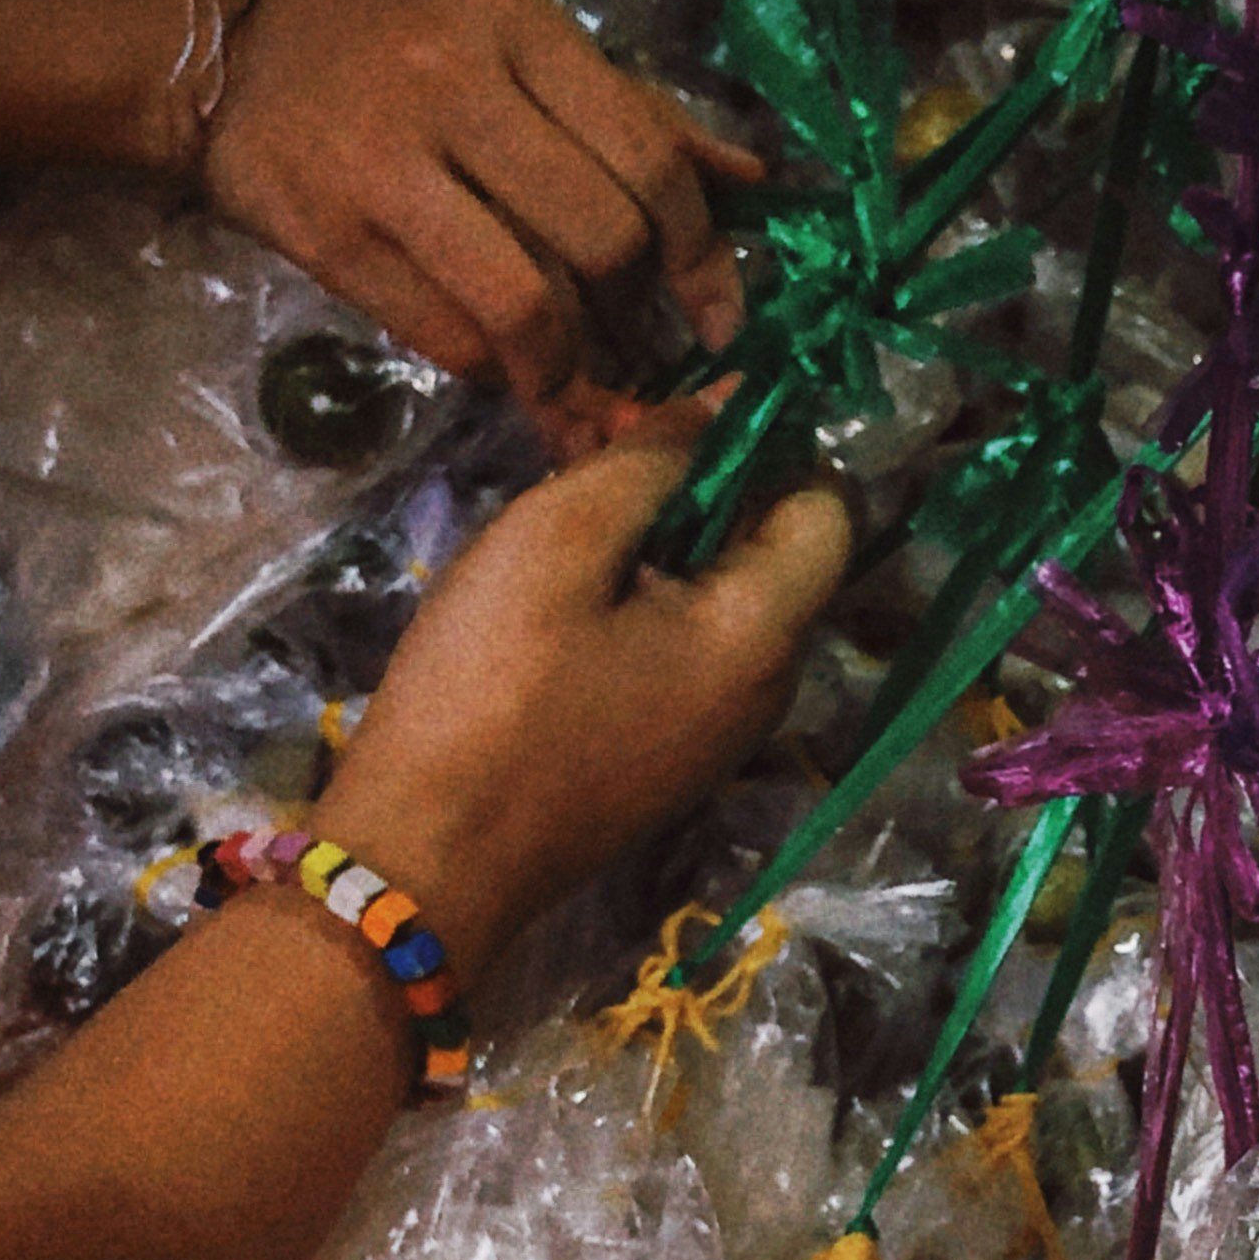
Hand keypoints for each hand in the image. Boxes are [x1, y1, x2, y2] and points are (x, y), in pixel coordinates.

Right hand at [200, 0, 758, 405]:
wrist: (210, 39)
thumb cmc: (384, 29)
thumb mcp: (509, 31)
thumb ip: (627, 106)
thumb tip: (748, 180)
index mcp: (515, 26)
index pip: (649, 158)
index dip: (705, 256)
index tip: (723, 317)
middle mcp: (454, 89)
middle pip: (601, 239)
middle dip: (641, 315)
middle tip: (646, 348)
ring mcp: (387, 167)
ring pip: (527, 303)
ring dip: (570, 367)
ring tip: (583, 383)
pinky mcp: (332, 238)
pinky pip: (447, 334)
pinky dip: (494, 367)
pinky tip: (507, 368)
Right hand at [312, 427, 852, 969]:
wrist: (430, 856)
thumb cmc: (491, 690)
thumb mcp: (558, 541)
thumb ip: (653, 461)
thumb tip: (728, 403)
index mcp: (762, 636)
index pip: (828, 509)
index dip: (773, 445)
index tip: (682, 412)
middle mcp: (768, 690)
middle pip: (779, 554)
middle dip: (711, 491)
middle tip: (605, 457)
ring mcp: (721, 734)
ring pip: (727, 601)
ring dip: (668, 544)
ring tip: (571, 518)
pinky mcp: (671, 757)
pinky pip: (688, 652)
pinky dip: (646, 604)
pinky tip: (564, 595)